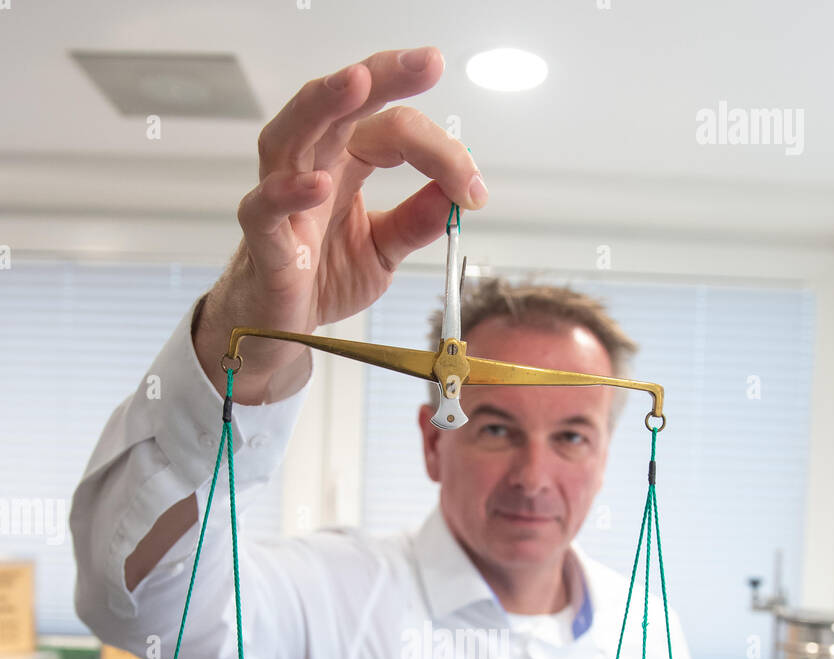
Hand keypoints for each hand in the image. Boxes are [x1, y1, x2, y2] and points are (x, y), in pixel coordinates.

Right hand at [213, 45, 485, 381]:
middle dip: (385, 76)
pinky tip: (316, 183)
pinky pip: (264, 207)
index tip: (474, 188)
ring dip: (324, 104)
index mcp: (347, 161)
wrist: (283, 323)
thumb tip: (458, 196)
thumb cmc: (323, 276)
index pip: (395, 130)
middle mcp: (313, 164)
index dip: (440, 151)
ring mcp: (282, 197)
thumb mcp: (384, 250)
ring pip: (292, 134)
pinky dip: (287, 192)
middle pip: (344, 106)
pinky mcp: (263, 238)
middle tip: (429, 63)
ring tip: (358, 83)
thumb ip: (416, 223)